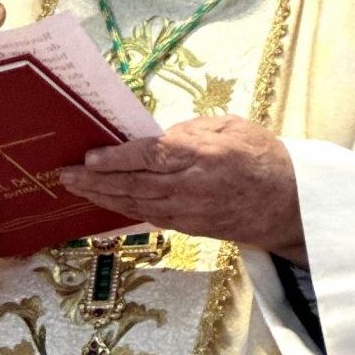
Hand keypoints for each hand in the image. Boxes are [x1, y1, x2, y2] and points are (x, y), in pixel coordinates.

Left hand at [60, 116, 305, 264]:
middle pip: (134, 184)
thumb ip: (193, 130)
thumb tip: (158, 137)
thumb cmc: (263, 158)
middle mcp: (191, 187)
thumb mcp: (232, 126)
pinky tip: (104, 204)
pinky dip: (122, 211)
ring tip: (75, 189)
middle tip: (64, 175)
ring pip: (135, 204)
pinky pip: (148, 218)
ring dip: (102, 197)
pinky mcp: (189, 228)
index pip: (149, 156)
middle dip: (95, 181)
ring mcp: (189, 213)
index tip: (89, 157)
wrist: (290, 205)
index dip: (115, 158)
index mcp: (202, 156)